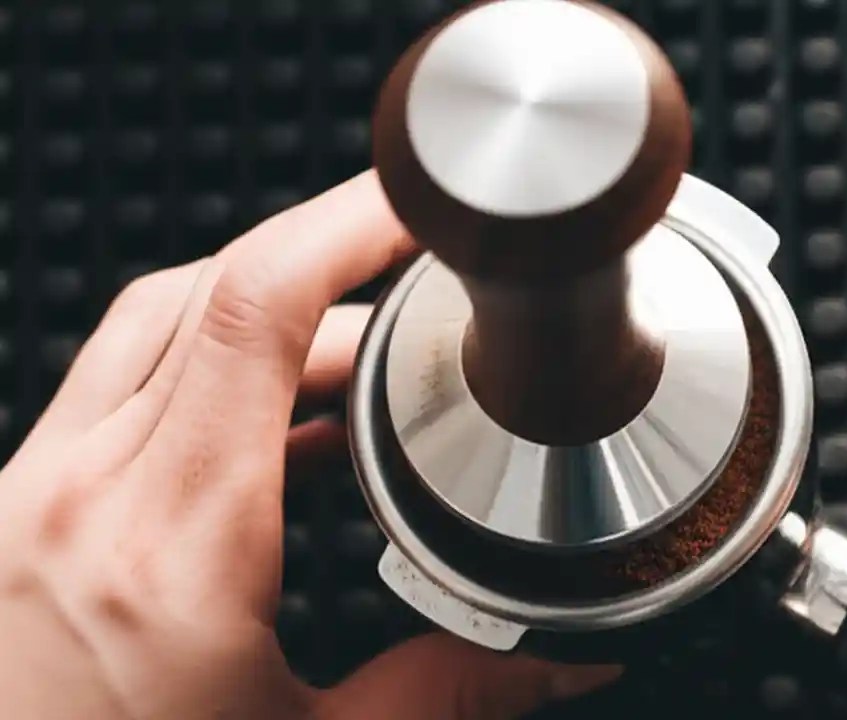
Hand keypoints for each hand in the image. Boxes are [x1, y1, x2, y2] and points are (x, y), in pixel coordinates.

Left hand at [0, 171, 618, 719]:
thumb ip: (447, 696)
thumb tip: (564, 662)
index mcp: (170, 548)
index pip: (256, 310)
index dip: (348, 223)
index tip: (422, 204)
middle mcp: (81, 498)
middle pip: (213, 292)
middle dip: (335, 270)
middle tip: (423, 304)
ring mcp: (34, 499)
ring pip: (158, 323)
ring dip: (267, 311)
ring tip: (363, 360)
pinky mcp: (22, 516)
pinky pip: (122, 389)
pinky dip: (213, 371)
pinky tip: (285, 426)